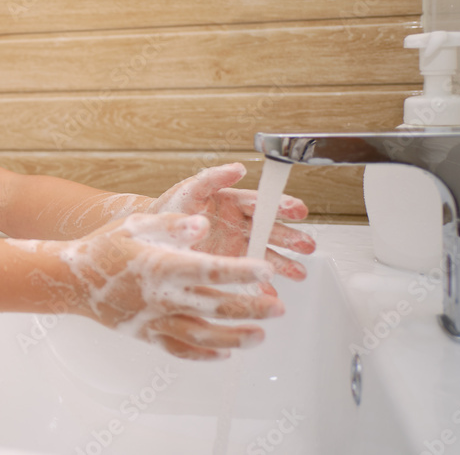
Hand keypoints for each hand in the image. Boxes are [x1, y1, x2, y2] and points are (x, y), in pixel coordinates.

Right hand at [60, 211, 283, 359]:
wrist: (69, 279)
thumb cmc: (104, 247)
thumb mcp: (137, 224)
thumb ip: (173, 224)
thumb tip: (203, 223)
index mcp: (162, 265)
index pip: (211, 270)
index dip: (242, 271)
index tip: (265, 269)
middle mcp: (161, 297)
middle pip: (215, 307)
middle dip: (250, 308)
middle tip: (277, 307)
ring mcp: (154, 320)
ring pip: (202, 335)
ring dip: (235, 337)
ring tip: (261, 336)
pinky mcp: (146, 335)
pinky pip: (179, 350)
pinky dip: (204, 355)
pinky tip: (224, 353)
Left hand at [150, 163, 313, 282]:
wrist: (152, 234)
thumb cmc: (171, 208)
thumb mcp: (189, 190)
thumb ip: (213, 178)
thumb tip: (238, 168)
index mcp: (233, 202)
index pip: (261, 203)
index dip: (281, 206)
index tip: (299, 211)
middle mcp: (239, 224)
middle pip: (270, 230)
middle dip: (290, 238)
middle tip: (307, 246)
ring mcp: (236, 245)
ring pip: (265, 254)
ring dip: (283, 264)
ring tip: (299, 273)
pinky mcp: (229, 263)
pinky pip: (248, 274)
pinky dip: (259, 284)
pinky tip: (269, 292)